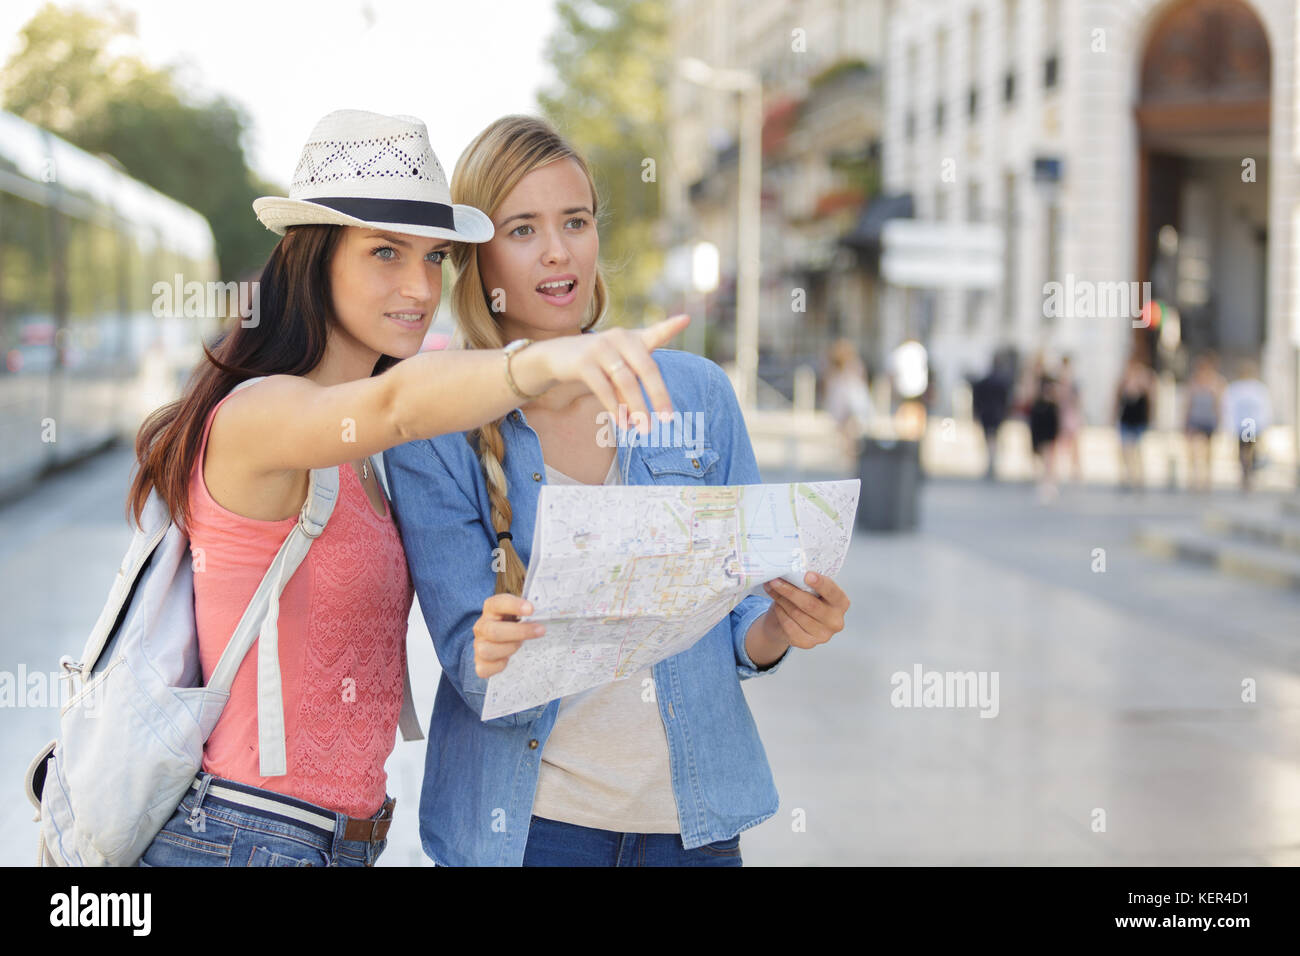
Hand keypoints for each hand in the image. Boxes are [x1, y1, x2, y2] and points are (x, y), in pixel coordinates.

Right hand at [472, 593, 545, 678]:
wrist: (497, 641)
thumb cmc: (513, 624)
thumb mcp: (519, 613)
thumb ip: (528, 612)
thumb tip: (547, 613)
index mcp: (491, 609)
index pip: (497, 603)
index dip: (513, 606)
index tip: (531, 609)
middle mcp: (482, 626)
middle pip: (493, 631)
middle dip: (520, 632)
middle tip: (540, 630)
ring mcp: (479, 645)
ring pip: (487, 650)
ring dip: (510, 648)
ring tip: (521, 645)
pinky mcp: (480, 663)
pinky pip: (485, 668)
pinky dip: (499, 665)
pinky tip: (509, 659)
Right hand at [518, 315, 690, 431]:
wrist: (556, 356)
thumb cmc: (597, 364)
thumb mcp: (618, 369)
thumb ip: (634, 387)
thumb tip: (640, 420)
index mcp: (633, 339)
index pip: (655, 333)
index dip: (670, 327)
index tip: (685, 320)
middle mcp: (619, 338)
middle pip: (647, 368)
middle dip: (659, 396)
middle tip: (667, 419)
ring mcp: (601, 348)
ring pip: (626, 381)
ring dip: (637, 408)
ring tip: (645, 429)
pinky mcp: (583, 362)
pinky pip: (604, 388)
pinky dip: (615, 408)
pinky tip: (622, 423)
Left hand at [759, 572, 849, 649]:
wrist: (797, 621)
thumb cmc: (807, 598)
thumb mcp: (811, 588)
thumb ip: (807, 582)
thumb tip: (790, 572)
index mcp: (841, 603)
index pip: (832, 592)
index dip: (820, 583)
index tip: (807, 575)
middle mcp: (836, 621)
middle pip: (810, 605)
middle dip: (790, 591)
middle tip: (775, 581)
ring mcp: (823, 635)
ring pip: (797, 614)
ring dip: (781, 599)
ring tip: (772, 588)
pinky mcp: (808, 643)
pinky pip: (789, 626)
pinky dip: (780, 613)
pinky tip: (777, 605)